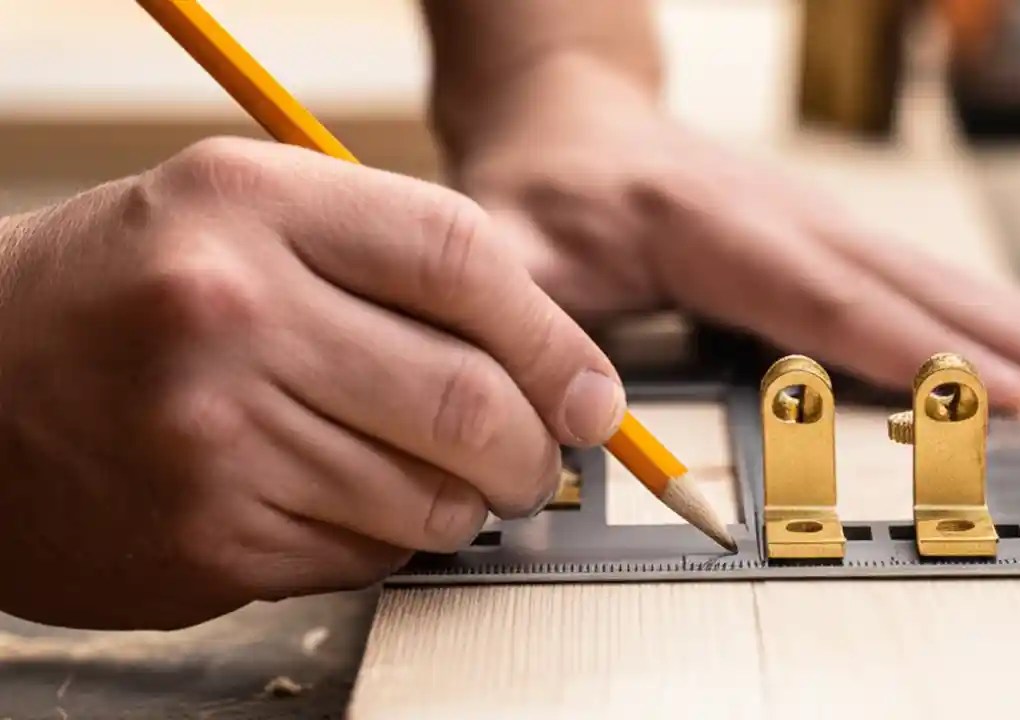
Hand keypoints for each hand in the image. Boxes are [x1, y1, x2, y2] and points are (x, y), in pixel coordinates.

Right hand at [0, 137, 624, 629]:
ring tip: (433, 482)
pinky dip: (385, 541)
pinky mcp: (205, 541)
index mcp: (249, 206)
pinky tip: (338, 502)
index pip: (463, 260)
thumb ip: (397, 267)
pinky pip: (364, 558)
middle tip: (533, 459)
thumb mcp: (245, 219)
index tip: (591, 395)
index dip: (555, 340)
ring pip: (428, 499)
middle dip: (531, 449)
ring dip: (462, 505)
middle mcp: (228, 314)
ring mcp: (211, 437)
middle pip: (467, 397)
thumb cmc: (125, 293)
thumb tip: (557, 372)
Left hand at [447, 58, 1019, 409]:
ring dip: (1016, 324)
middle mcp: (780, 213)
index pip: (817, 294)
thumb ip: (520, 327)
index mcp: (705, 223)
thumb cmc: (540, 189)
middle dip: (998, 342)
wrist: (568, 121)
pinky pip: (917, 277)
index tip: (988, 393)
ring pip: (929, 274)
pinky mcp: (825, 235)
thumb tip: (569, 424)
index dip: (904, 348)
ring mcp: (812, 218)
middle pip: (903, 282)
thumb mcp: (503, 249)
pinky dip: (986, 315)